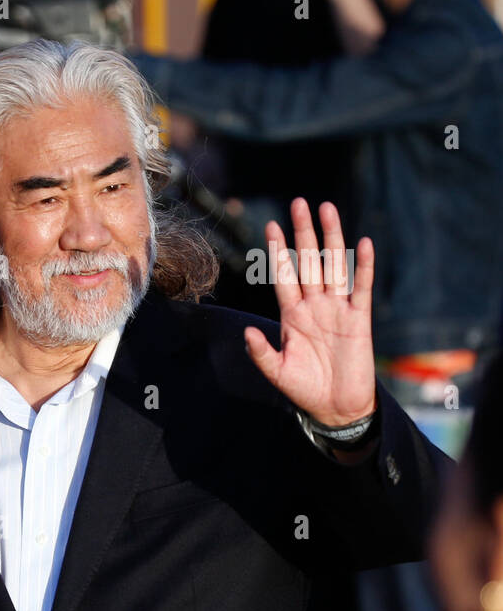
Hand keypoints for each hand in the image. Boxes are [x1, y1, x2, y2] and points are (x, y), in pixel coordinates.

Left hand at [244, 198, 376, 426]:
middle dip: (303, 233)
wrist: (336, 407)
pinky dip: (363, 266)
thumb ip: (261, 353)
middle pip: (308, 261)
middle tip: (299, 203)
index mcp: (292, 315)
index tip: (271, 226)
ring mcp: (337, 309)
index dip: (278, 253)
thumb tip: (247, 333)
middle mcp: (314, 306)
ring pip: (334, 266)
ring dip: (331, 238)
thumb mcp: (277, 372)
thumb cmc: (305, 389)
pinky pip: (361, 287)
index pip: (284, 276)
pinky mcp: (359, 319)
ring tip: (327, 209)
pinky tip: (363, 243)